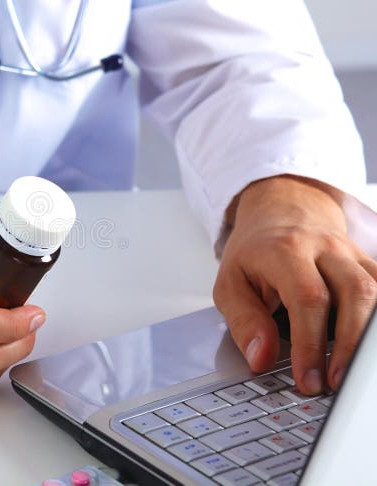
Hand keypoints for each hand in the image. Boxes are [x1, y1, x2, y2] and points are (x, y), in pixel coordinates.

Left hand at [214, 175, 376, 393]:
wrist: (281, 210)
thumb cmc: (254, 252)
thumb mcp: (230, 283)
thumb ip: (244, 322)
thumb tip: (261, 359)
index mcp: (285, 250)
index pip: (307, 299)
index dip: (310, 344)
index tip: (307, 379)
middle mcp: (325, 248)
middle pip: (355, 293)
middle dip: (348, 345)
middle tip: (334, 383)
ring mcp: (352, 254)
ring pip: (376, 291)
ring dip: (367, 337)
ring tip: (352, 374)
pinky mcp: (367, 263)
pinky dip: (375, 322)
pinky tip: (365, 349)